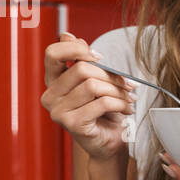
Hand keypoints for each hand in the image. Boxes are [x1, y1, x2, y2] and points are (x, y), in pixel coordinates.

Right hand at [40, 32, 135, 161]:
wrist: (111, 144)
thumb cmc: (104, 112)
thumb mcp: (96, 81)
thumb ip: (83, 60)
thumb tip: (67, 34)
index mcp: (53, 81)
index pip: (53, 53)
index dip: (77, 49)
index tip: (101, 57)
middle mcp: (50, 96)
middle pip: (81, 69)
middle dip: (111, 75)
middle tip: (128, 84)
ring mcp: (58, 111)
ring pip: (93, 86)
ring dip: (118, 91)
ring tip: (129, 98)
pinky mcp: (72, 124)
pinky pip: (101, 103)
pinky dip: (120, 104)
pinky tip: (127, 109)